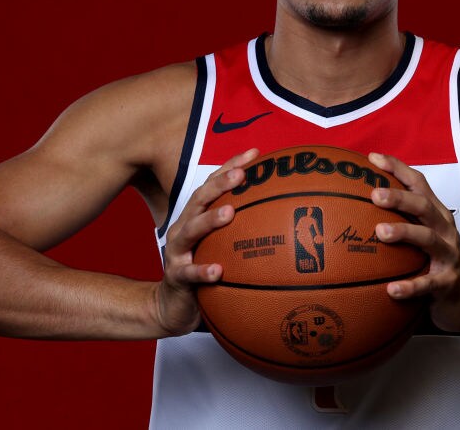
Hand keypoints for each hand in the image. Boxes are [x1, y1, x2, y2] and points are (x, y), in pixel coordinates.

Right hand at [153, 149, 258, 335]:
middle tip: (241, 175)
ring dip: (209, 220)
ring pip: (190, 230)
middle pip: (200, 199)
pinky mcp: (176, 277)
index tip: (256, 153)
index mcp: (197, 216)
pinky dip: (202, 271)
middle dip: (220, 184)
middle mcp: (184, 227)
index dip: (232, 166)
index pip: (213, 184)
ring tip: (229, 212)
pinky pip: (189, 273)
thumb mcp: (222, 246)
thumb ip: (244, 229)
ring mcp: (177, 251)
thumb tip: (286, 214)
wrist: (173, 306)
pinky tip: (218, 271)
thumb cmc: (204, 270)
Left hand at [368, 152, 459, 332]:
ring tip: (380, 232)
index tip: (371, 159)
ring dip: (404, 232)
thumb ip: (397, 218)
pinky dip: (410, 287)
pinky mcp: (447, 282)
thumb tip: (351, 205)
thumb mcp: (420, 236)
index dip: (397, 168)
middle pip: (423, 206)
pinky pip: (428, 284)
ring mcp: (448, 255)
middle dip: (400, 197)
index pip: (418, 183)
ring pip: (428, 238)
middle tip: (374, 194)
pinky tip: (391, 290)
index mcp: (436, 214)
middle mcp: (444, 229)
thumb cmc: (434, 261)